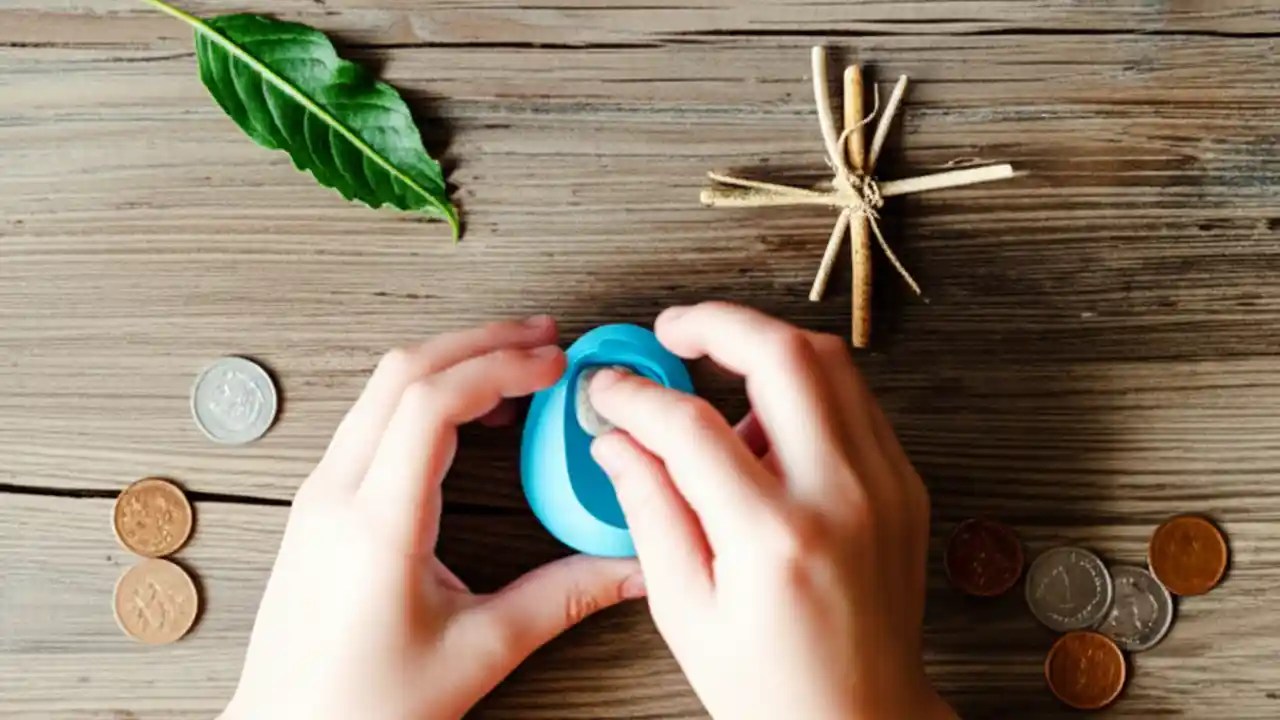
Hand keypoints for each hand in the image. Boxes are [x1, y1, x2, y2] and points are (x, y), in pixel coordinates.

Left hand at [223, 316, 643, 719]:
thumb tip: (629, 566)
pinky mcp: (318, 506)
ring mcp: (319, 496)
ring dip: (450, 362)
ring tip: (516, 367)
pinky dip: (424, 396)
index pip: (434, 402)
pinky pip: (369, 419)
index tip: (555, 364)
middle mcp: (336, 495)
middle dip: (480, 342)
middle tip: (544, 341)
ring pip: (380, 389)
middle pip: (403, 372)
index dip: (502, 366)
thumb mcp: (478, 652)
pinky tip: (467, 416)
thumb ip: (562, 598)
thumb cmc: (362, 708)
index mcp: (376, 524)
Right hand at [589, 303, 955, 719]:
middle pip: (783, 355)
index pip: (691, 426)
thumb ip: (649, 511)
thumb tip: (616, 439)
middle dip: (716, 323)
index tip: (608, 388)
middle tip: (672, 331)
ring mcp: (885, 485)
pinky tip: (768, 429)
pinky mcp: (905, 485)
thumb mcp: (685, 610)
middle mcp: (842, 497)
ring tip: (719, 387)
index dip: (636, 395)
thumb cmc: (772, 687)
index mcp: (774, 539)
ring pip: (830, 362)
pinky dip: (805, 389)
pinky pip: (854, 400)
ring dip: (765, 349)